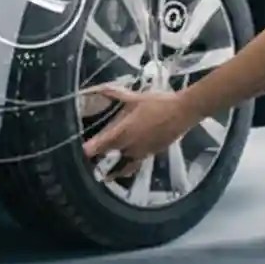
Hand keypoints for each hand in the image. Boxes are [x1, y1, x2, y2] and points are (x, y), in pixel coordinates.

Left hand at [82, 84, 200, 181]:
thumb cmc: (158, 104)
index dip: (89, 150)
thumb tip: (98, 88)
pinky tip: (129, 161)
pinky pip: (136, 163)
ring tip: (108, 174)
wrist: (183, 112)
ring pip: (125, 165)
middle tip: (92, 161)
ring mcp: (142, 152)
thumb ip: (115, 94)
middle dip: (101, 160)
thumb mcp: (134, 98)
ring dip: (116, 169)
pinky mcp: (152, 154)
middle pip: (111, 158)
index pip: (101, 145)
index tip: (81, 153)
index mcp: (123, 132)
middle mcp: (130, 146)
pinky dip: (130, 164)